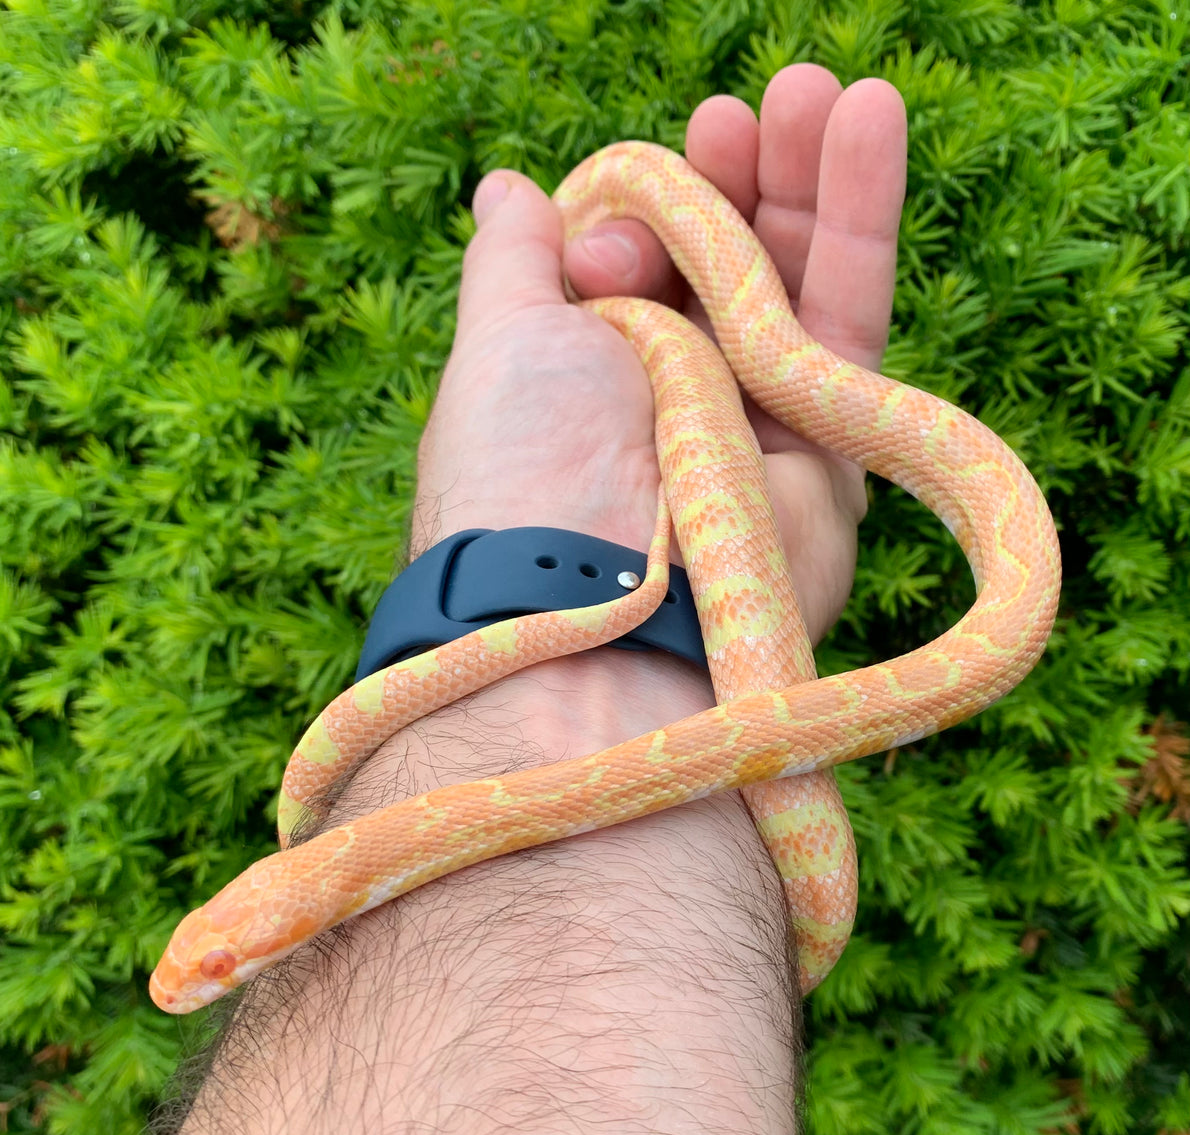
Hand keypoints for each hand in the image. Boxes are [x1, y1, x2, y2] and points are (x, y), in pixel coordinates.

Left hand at [416, 64, 905, 660]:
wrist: (600, 621)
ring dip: (812, 182)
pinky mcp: (833, 455)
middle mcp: (674, 410)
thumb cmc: (525, 475)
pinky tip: (868, 125)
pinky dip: (864, 221)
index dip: (648, 208)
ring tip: (832, 90)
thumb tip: (511, 190)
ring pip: (797, 286)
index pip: (638, 270)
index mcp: (589, 386)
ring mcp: (756, 432)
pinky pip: (853, 324)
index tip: (649, 172)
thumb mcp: (501, 343)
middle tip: (759, 103)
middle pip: (723, 272)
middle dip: (741, 181)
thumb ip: (516, 263)